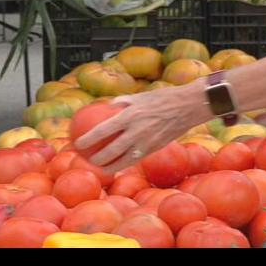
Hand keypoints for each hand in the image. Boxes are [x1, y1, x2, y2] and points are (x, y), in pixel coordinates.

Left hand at [75, 79, 213, 174]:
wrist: (188, 107)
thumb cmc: (162, 98)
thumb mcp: (140, 96)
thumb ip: (123, 102)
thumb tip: (108, 106)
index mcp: (129, 115)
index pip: (103, 130)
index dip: (88, 139)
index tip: (77, 143)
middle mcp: (137, 130)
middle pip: (111, 150)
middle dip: (96, 158)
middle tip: (86, 159)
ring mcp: (147, 142)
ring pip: (124, 160)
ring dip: (110, 167)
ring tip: (100, 169)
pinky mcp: (155, 148)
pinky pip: (137, 159)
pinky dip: (126, 164)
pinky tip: (119, 166)